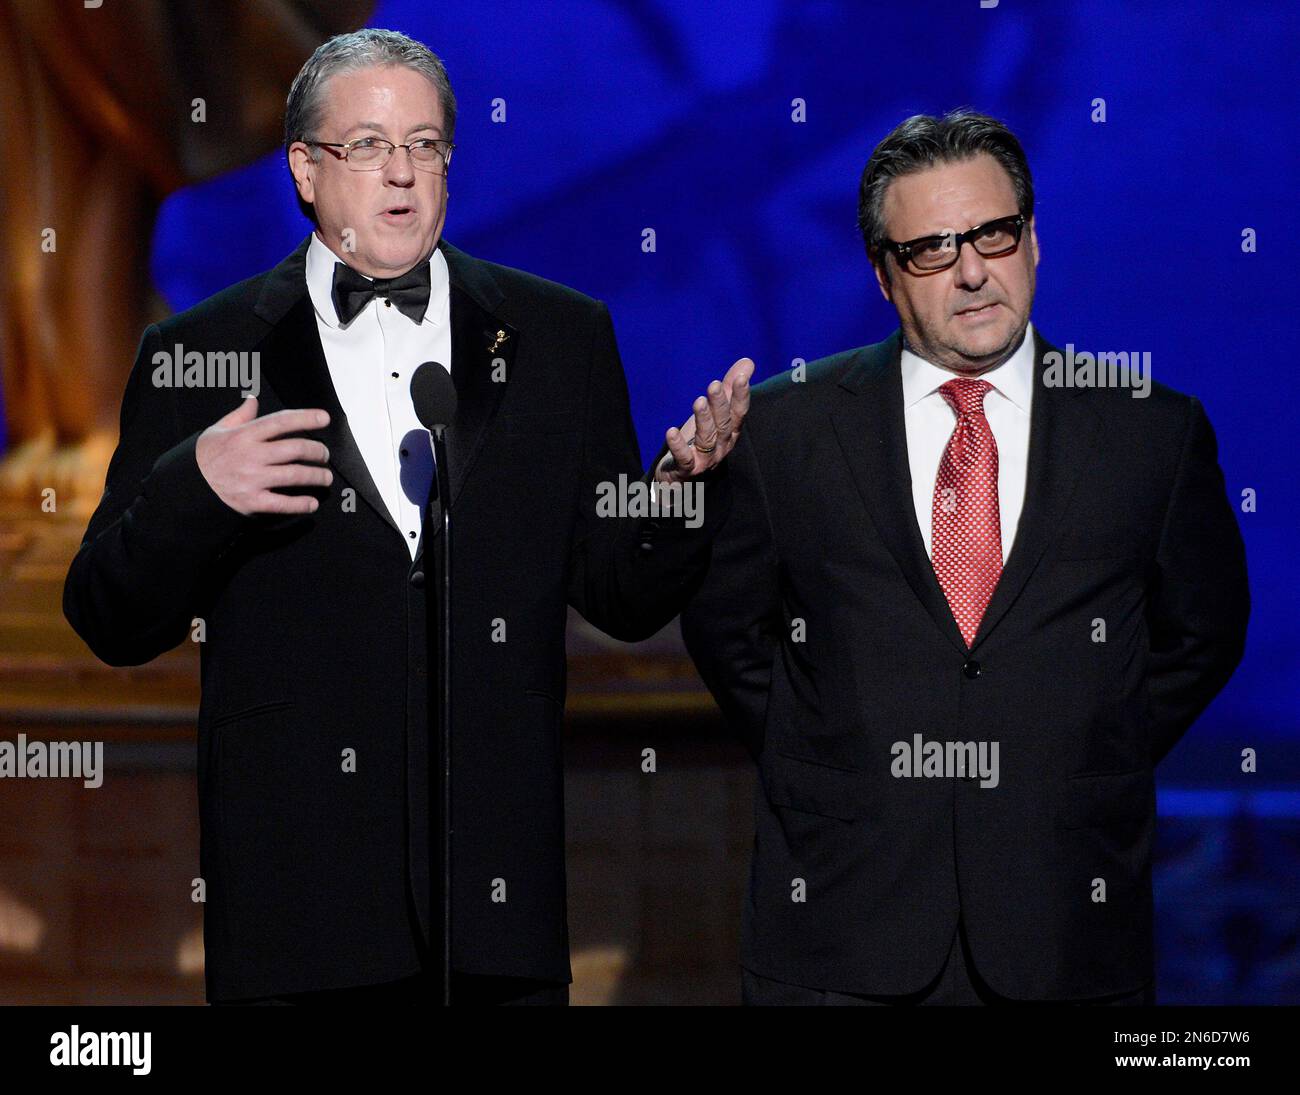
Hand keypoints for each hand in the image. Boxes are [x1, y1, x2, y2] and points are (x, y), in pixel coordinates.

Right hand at [195, 397, 332, 514]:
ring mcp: (252, 479)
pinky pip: (282, 503)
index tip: (325, 418)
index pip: (281, 422)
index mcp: (244, 435)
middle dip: (317, 451)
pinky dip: (300, 504)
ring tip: (325, 477)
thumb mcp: (217, 431)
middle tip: (324, 455)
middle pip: (295, 449)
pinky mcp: (251, 502)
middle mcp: (250, 455)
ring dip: (316, 476)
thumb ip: (239, 416)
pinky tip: (312, 503)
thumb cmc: (204, 457)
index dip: (306, 418)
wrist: (185, 487)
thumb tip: (253, 400)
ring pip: (294, 475)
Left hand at [656, 357, 753, 482]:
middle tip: (714, 385)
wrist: (680, 474)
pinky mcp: (687, 468)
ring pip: (707, 439)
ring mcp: (705, 458)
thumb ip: (729, 388)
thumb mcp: (714, 412)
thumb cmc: (699, 439)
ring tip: (698, 401)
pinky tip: (671, 431)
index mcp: (730, 431)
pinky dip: (678, 446)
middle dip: (720, 404)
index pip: (739, 412)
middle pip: (723, 424)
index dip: (741, 396)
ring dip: (704, 420)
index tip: (741, 377)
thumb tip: (748, 362)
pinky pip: (684, 458)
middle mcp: (722, 445)